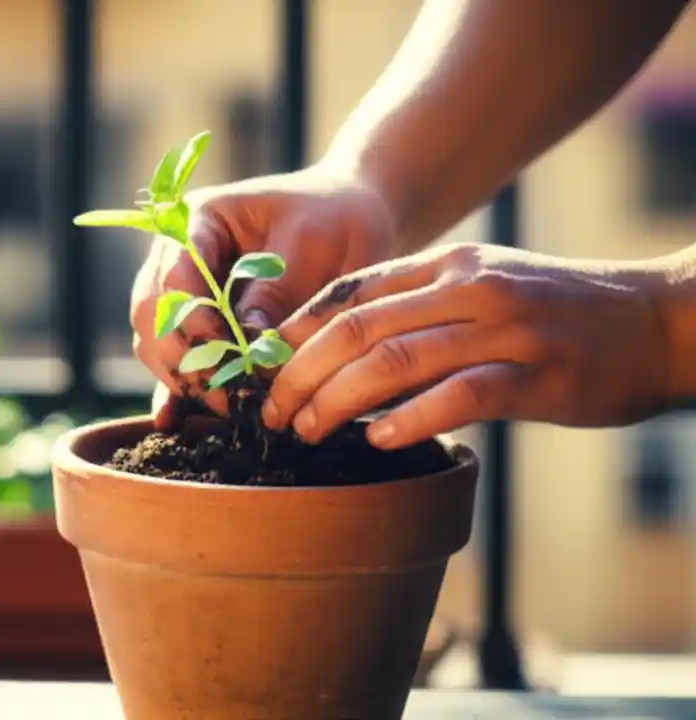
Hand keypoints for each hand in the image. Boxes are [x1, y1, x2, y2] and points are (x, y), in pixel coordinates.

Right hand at [132, 164, 396, 426]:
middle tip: (231, 394)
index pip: (175, 275)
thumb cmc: (337, 220)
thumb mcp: (315, 246)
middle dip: (186, 358)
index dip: (195, 320)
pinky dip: (176, 388)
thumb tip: (246, 347)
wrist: (348, 222)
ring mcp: (178, 293)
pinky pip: (171, 360)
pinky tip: (173, 419)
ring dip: (184, 377)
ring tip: (231, 406)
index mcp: (200, 219)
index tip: (233, 353)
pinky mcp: (192, 326)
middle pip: (152, 315)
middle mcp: (175, 255)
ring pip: (153, 342)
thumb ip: (277, 291)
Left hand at [265, 243, 673, 448]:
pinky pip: (459, 395)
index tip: (260, 368)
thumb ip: (422, 307)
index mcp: (450, 265)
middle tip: (272, 412)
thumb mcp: (485, 288)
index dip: (294, 331)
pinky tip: (379, 439)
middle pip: (357, 327)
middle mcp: (469, 288)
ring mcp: (504, 329)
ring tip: (308, 431)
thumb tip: (345, 353)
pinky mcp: (536, 374)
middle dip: (300, 372)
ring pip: (395, 359)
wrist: (659, 321)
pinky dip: (410, 418)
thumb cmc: (560, 314)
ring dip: (338, 399)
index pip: (350, 292)